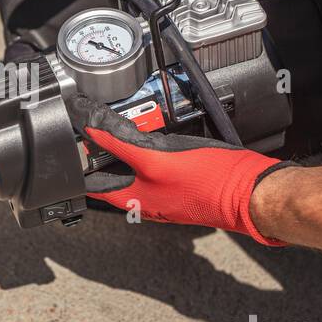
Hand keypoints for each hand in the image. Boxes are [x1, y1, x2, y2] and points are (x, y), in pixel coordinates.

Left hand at [70, 94, 288, 244]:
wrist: (248, 191)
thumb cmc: (209, 181)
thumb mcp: (157, 158)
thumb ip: (123, 145)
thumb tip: (93, 131)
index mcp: (132, 198)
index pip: (91, 179)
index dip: (78, 157)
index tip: (73, 132)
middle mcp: (143, 199)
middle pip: (110, 171)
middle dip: (101, 147)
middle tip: (96, 122)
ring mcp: (161, 192)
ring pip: (133, 166)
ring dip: (125, 145)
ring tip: (120, 124)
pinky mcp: (179, 183)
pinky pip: (155, 164)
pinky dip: (148, 147)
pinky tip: (154, 134)